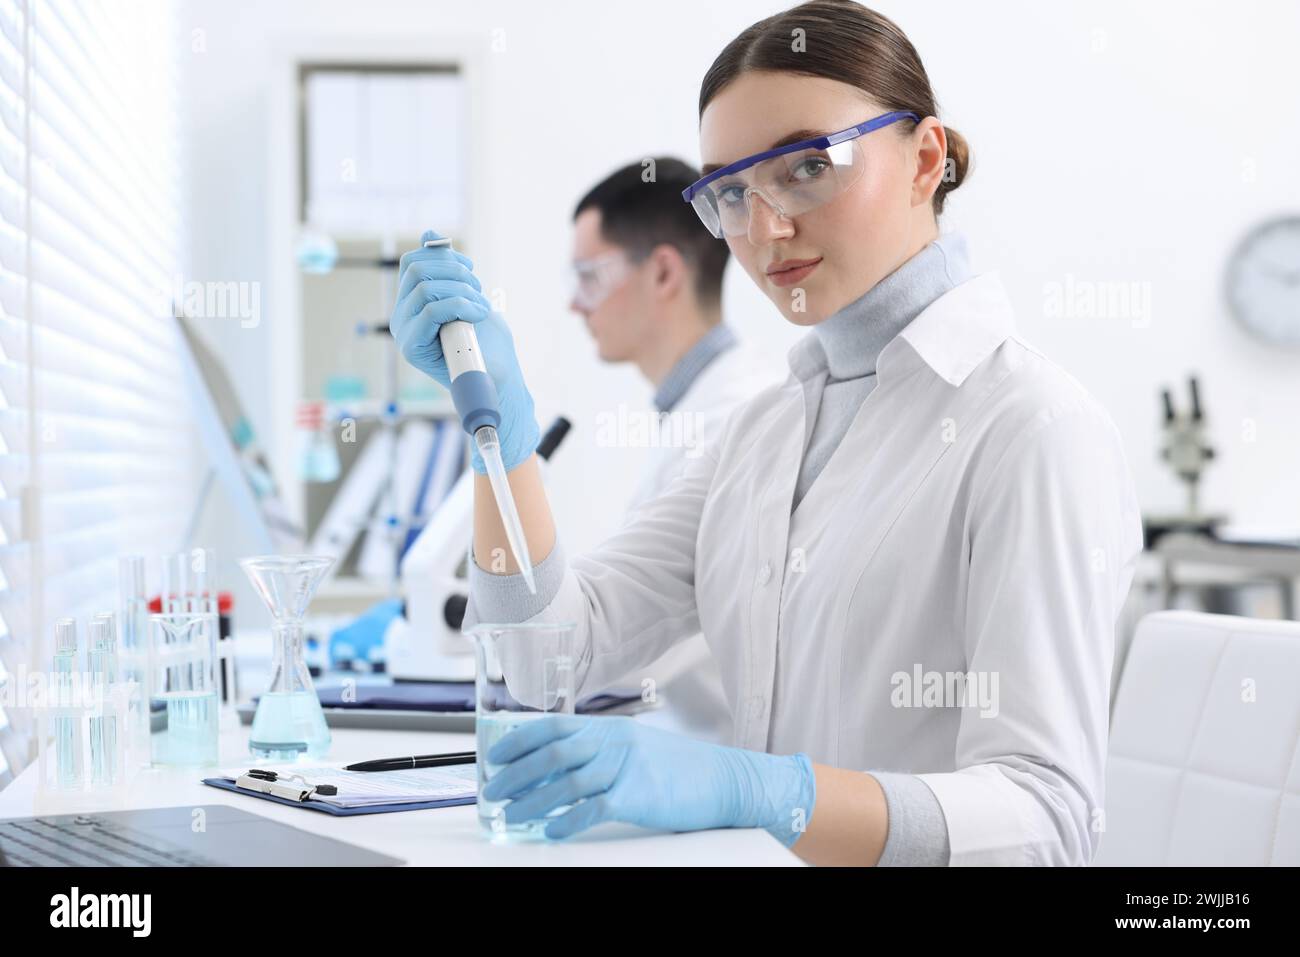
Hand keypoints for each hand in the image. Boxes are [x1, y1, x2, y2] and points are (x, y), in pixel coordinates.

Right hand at [390, 229, 538, 471]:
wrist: (500, 379)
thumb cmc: (487, 341)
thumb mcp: (469, 295)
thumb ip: (448, 267)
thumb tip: (429, 233)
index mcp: (411, 302)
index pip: (413, 262)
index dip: (444, 258)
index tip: (471, 271)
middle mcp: (402, 316)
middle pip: (417, 269)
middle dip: (455, 273)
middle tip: (478, 291)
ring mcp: (404, 332)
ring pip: (425, 288)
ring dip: (462, 291)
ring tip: (481, 307)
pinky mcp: (411, 348)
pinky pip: (431, 310)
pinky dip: (461, 306)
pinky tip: (478, 316)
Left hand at [480, 714, 816, 844]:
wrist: (725, 781)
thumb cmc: (678, 769)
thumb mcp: (634, 748)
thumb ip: (597, 751)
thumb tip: (550, 769)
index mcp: (610, 728)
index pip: (553, 726)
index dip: (518, 741)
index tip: (495, 757)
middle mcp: (615, 742)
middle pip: (552, 754)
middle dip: (516, 774)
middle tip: (494, 791)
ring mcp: (627, 767)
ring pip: (566, 783)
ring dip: (532, 801)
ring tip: (513, 816)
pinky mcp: (639, 796)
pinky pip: (592, 810)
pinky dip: (567, 822)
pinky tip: (552, 832)